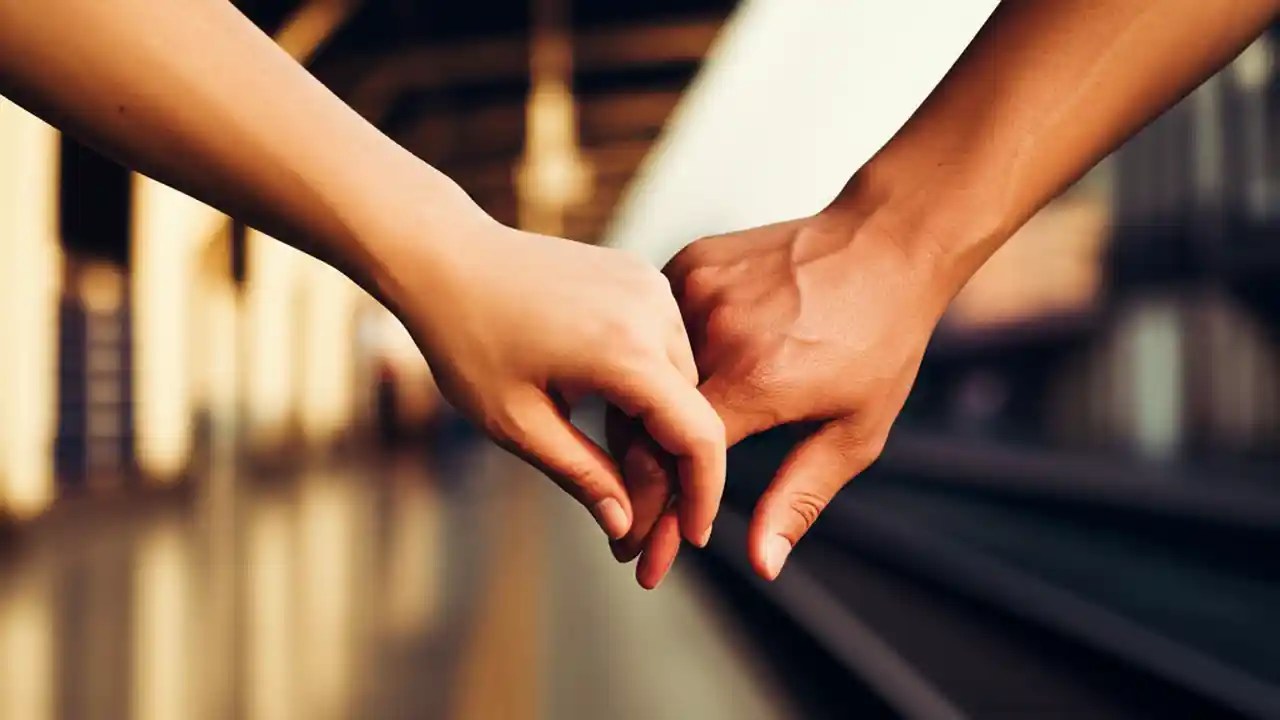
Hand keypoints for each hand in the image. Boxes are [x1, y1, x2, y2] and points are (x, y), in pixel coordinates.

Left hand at [387, 216, 724, 544]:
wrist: (446, 258)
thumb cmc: (468, 340)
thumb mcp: (518, 423)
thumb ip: (582, 475)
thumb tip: (624, 526)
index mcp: (626, 351)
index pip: (699, 435)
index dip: (703, 494)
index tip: (690, 537)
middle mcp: (652, 310)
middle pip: (692, 411)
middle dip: (668, 471)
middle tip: (629, 522)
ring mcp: (649, 286)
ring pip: (682, 380)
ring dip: (659, 427)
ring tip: (616, 467)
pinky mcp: (639, 276)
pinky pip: (665, 344)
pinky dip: (651, 385)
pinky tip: (614, 413)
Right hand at [609, 209, 949, 585]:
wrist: (887, 241)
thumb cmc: (881, 342)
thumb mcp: (856, 431)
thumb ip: (800, 497)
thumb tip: (761, 564)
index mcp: (757, 381)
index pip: (683, 465)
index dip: (662, 519)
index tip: (649, 560)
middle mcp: (716, 333)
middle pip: (650, 424)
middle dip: (639, 483)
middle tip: (637, 524)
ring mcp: (697, 289)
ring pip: (645, 374)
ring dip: (641, 423)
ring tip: (645, 464)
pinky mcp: (690, 262)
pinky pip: (656, 328)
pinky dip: (656, 362)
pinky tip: (661, 389)